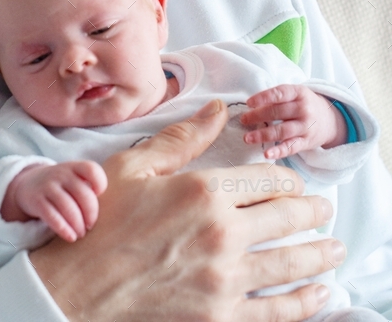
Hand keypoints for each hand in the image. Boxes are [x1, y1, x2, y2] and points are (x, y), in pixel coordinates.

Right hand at [3, 161, 106, 241]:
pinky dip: (64, 229)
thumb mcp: (75, 179)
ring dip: (78, 224)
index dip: (100, 184)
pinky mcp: (37, 201)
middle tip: (91, 226)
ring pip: (68, 207)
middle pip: (83, 193)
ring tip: (81, 234)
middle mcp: (62, 174)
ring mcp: (48, 186)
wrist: (29, 184)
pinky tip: (71, 237)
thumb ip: (90, 189)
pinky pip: (52, 216)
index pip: (92, 169)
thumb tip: (113, 212)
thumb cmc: (62, 186)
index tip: (99, 196)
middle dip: (91, 214)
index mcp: (75, 167)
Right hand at [31, 98, 344, 321]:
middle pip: (288, 218)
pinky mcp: (220, 319)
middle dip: (313, 212)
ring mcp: (224, 281)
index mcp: (202, 191)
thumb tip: (218, 110)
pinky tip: (319, 294)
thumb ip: (182, 138)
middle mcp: (221, 234)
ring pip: (291, 265)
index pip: (267, 179)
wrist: (75, 291)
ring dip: (320, 255)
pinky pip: (278, 313)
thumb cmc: (99, 224)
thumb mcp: (134, 167)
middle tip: (324, 211)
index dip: (290, 179)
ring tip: (334, 249)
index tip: (296, 183)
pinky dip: (306, 303)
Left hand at [241, 84, 346, 158]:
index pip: (279, 94)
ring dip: (263, 135)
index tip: (248, 103)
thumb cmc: (304, 104)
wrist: (330, 120)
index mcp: (299, 93)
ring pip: (282, 131)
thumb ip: (277, 98)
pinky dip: (279, 151)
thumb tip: (251, 106)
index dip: (263, 98)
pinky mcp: (306, 142)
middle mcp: (303, 109)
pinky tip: (267, 154)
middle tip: (243, 120)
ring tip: (247, 138)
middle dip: (257, 116)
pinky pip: (291, 147)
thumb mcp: (295, 94)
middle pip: (277, 112)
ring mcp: (305, 127)